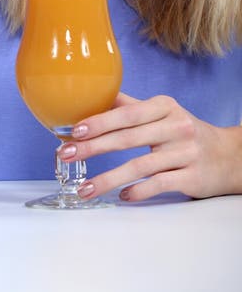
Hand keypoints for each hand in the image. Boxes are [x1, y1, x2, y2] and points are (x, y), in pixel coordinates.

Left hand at [58, 92, 241, 202]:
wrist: (228, 156)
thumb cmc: (184, 131)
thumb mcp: (162, 112)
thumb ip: (129, 105)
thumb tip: (94, 95)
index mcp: (164, 106)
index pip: (126, 114)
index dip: (99, 122)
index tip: (74, 130)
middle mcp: (176, 127)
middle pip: (128, 138)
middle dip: (93, 148)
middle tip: (66, 155)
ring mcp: (185, 153)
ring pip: (140, 166)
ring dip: (108, 178)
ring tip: (85, 188)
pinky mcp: (192, 177)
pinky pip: (159, 185)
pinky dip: (138, 191)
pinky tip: (121, 196)